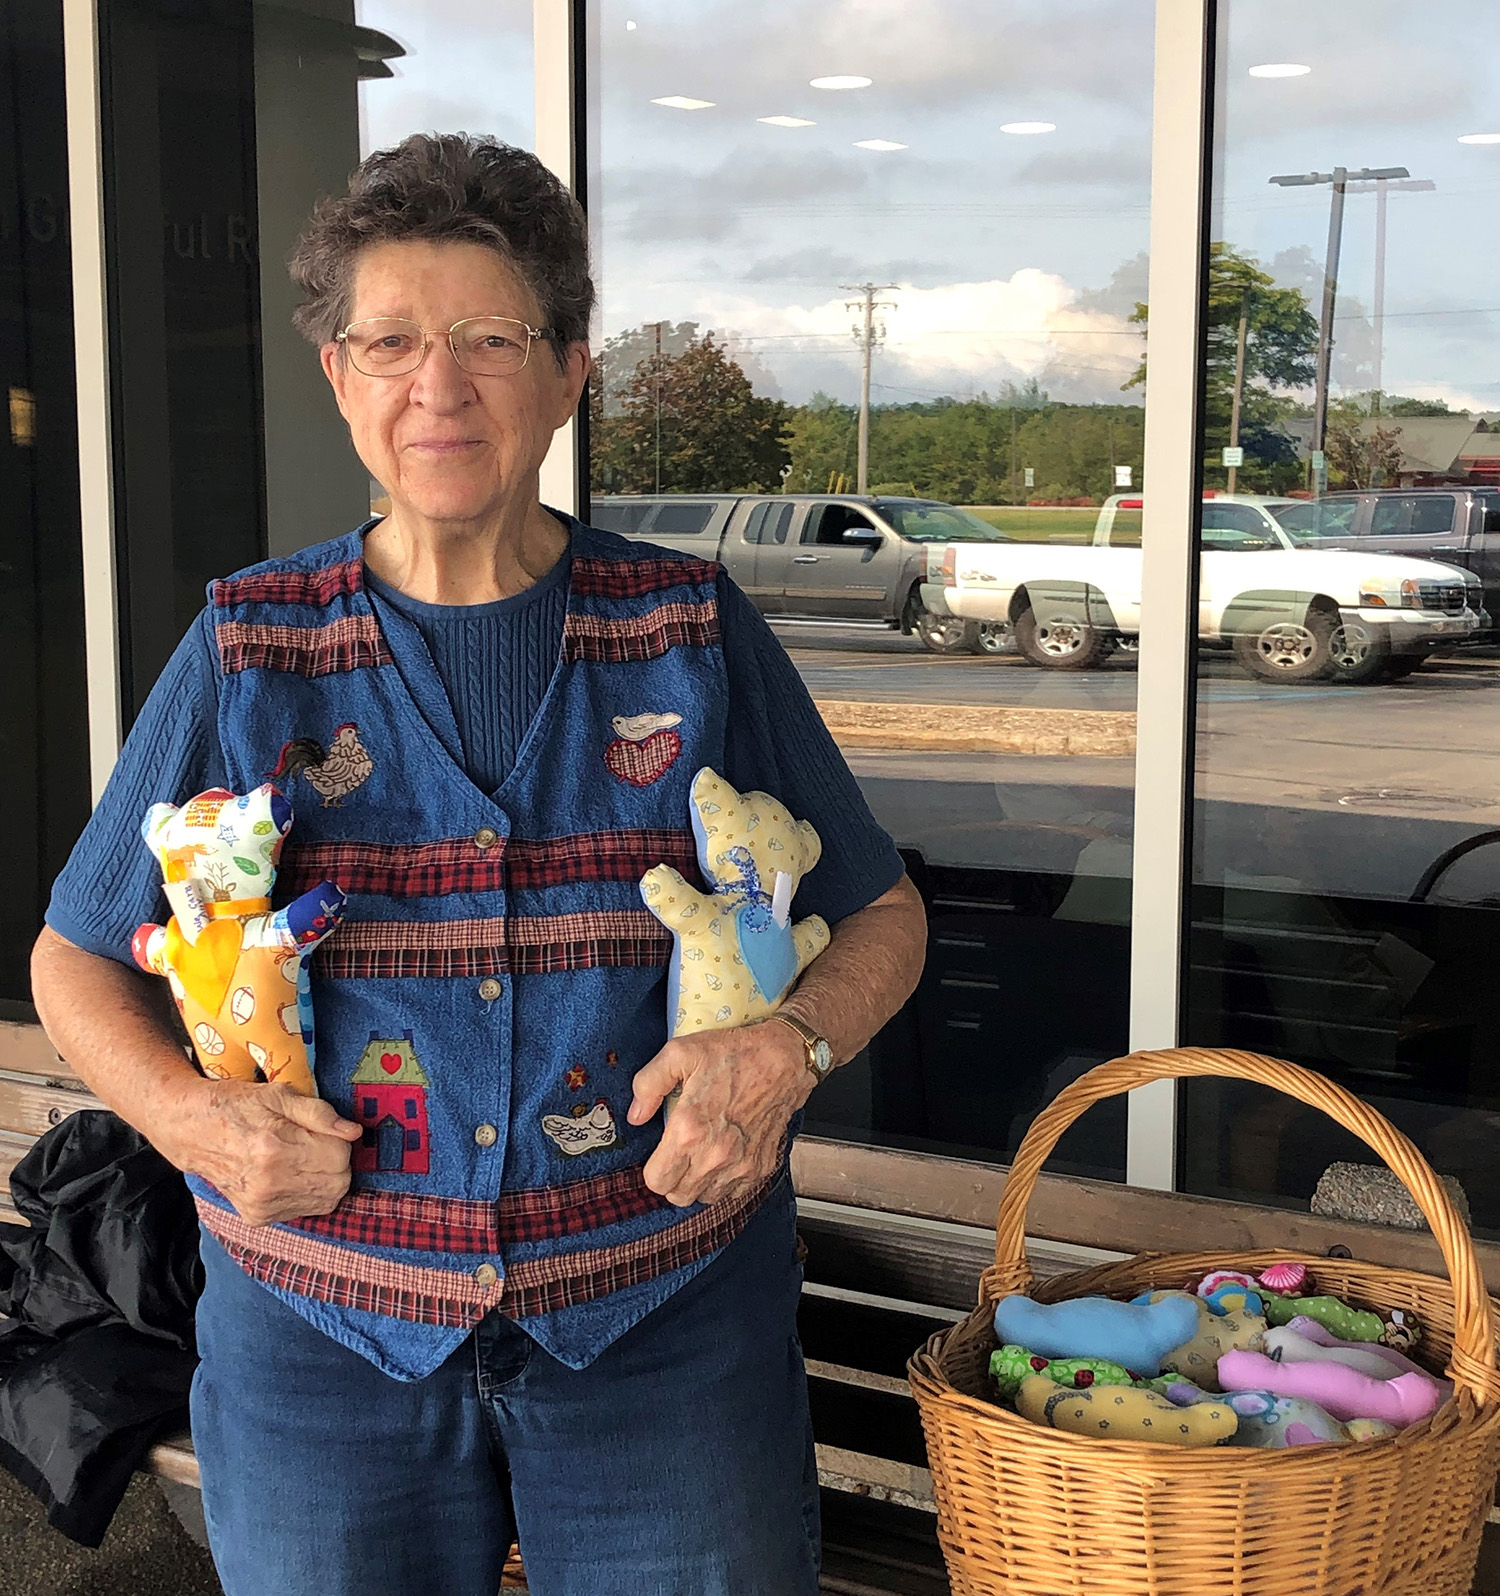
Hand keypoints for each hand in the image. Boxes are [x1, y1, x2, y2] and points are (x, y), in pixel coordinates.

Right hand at [155, 1078, 363, 1226]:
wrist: (192, 1131)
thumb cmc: (237, 1105)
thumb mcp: (279, 1095)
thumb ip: (320, 1114)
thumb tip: (354, 1132)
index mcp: (275, 1148)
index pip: (340, 1156)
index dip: (339, 1140)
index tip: (324, 1130)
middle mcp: (269, 1183)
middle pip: (338, 1182)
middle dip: (336, 1160)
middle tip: (315, 1143)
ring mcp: (262, 1205)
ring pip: (327, 1199)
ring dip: (325, 1178)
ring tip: (302, 1157)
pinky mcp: (258, 1217)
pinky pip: (306, 1210)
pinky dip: (308, 1192)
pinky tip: (290, 1173)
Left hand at [627, 1020, 811, 1206]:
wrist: (784, 1057)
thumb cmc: (734, 1053)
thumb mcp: (679, 1053)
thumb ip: (647, 1085)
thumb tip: (635, 1116)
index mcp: (690, 1130)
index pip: (657, 1181)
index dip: (653, 1169)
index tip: (659, 1153)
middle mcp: (715, 1155)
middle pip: (678, 1196)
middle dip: (673, 1178)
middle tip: (678, 1153)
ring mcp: (741, 1165)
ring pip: (705, 1198)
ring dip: (698, 1182)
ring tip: (701, 1154)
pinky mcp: (761, 1166)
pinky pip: (733, 1193)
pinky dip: (725, 1181)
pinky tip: (724, 1156)